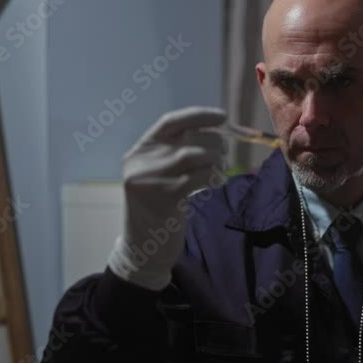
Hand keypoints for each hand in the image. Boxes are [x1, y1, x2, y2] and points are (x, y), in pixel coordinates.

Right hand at [106, 106, 227, 289]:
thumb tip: (214, 134)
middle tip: (224, 153)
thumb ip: (175, 154)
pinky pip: (199, 177)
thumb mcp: (159, 176)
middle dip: (213, 142)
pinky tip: (216, 182)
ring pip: (193, 155)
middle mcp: (140, 162)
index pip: (170, 122)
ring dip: (215, 160)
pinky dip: (214, 176)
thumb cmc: (158, 209)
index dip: (198, 116)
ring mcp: (150, 179)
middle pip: (187, 139)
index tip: (222, 116)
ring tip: (221, 168)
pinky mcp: (165, 197)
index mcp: (139, 152)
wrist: (142, 247)